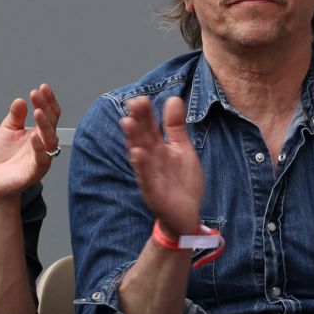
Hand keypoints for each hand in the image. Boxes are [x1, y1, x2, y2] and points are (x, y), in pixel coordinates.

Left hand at [0, 84, 61, 201]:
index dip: (47, 100)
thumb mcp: (8, 130)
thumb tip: (20, 100)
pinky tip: (34, 136)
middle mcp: (44, 144)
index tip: (41, 88)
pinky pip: (41, 159)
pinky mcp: (35, 172)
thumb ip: (16, 116)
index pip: (49, 114)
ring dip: (45, 125)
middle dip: (46, 107)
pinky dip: (39, 148)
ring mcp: (42, 158)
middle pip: (52, 123)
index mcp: (39, 132)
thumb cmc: (4, 156)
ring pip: (50, 140)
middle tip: (37, 94)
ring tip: (37, 111)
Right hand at [120, 96, 202, 236]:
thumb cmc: (181, 182)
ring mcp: (150, 176)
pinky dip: (142, 167)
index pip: (148, 128)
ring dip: (133, 140)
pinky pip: (146, 178)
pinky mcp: (154, 193)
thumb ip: (176, 126)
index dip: (145, 114)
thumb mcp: (182, 149)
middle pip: (142, 138)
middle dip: (137, 121)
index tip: (140, 98)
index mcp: (157, 149)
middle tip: (133, 103)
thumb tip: (173, 99)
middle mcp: (150, 161)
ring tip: (128, 123)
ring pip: (140, 156)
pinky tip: (137, 154)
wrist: (185, 216)